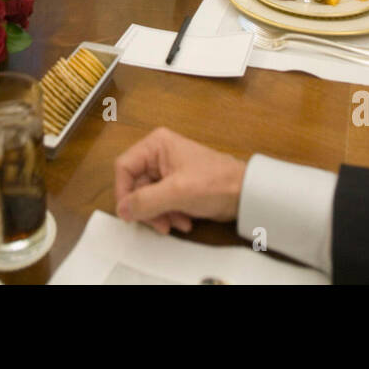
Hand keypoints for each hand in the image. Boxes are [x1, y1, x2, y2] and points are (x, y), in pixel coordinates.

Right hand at [114, 127, 246, 234]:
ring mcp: (167, 170)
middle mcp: (159, 154)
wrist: (245, 194)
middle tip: (159, 223)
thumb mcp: (177, 193)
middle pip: (135, 185)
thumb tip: (122, 209)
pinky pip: (160, 202)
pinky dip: (169, 214)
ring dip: (159, 214)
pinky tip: (184, 220)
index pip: (124, 167)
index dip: (124, 192)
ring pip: (147, 197)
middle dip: (147, 208)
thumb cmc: (217, 183)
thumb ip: (146, 201)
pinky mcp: (176, 185)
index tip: (131, 213)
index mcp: (156, 145)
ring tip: (176, 222)